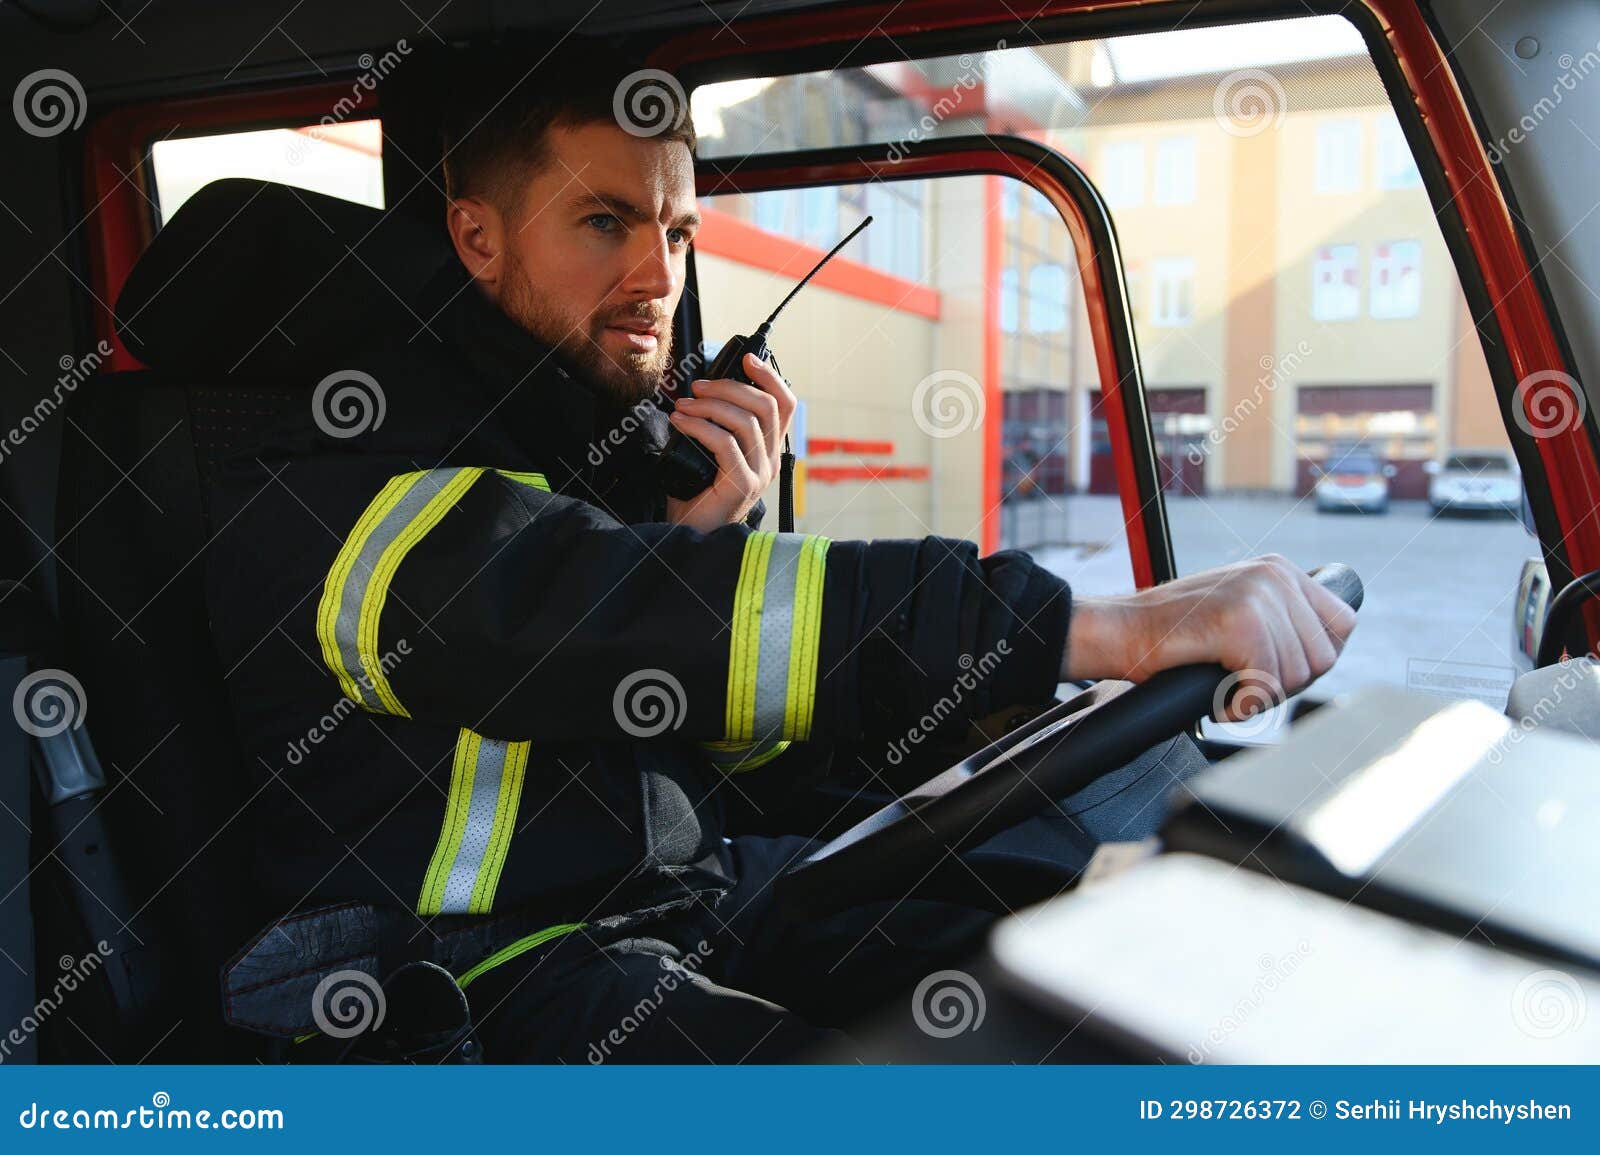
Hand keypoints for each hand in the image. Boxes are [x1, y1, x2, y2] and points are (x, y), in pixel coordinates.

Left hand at [665, 352, 795, 532]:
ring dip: (710, 405)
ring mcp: (759, 474)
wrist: (689, 535)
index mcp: (767, 450)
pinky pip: (726, 444)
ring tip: (682, 405)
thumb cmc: (695, 493)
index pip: (785, 405)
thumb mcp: (710, 452)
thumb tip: (702, 391)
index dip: (770, 377)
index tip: (746, 360)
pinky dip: (700, 426)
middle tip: (697, 386)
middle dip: (729, 386)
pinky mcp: (742, 485)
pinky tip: (680, 422)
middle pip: (765, 406)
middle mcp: (770, 461)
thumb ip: (716, 425)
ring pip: (746, 422)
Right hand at [1061, 555, 1357, 720]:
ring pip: (1296, 676)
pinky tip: (1219, 699)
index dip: (1313, 661)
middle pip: (1322, 658)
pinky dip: (1242, 705)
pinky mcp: (1238, 623)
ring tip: (1225, 687)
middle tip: (1242, 684)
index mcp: (1279, 569)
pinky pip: (1266, 685)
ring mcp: (1257, 596)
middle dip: (1284, 685)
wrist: (1118, 632)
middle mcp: (1274, 575)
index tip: (1275, 673)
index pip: (1342, 624)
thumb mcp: (1237, 610)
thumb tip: (1326, 652)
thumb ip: (1281, 620)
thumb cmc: (1171, 634)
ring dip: (1260, 697)